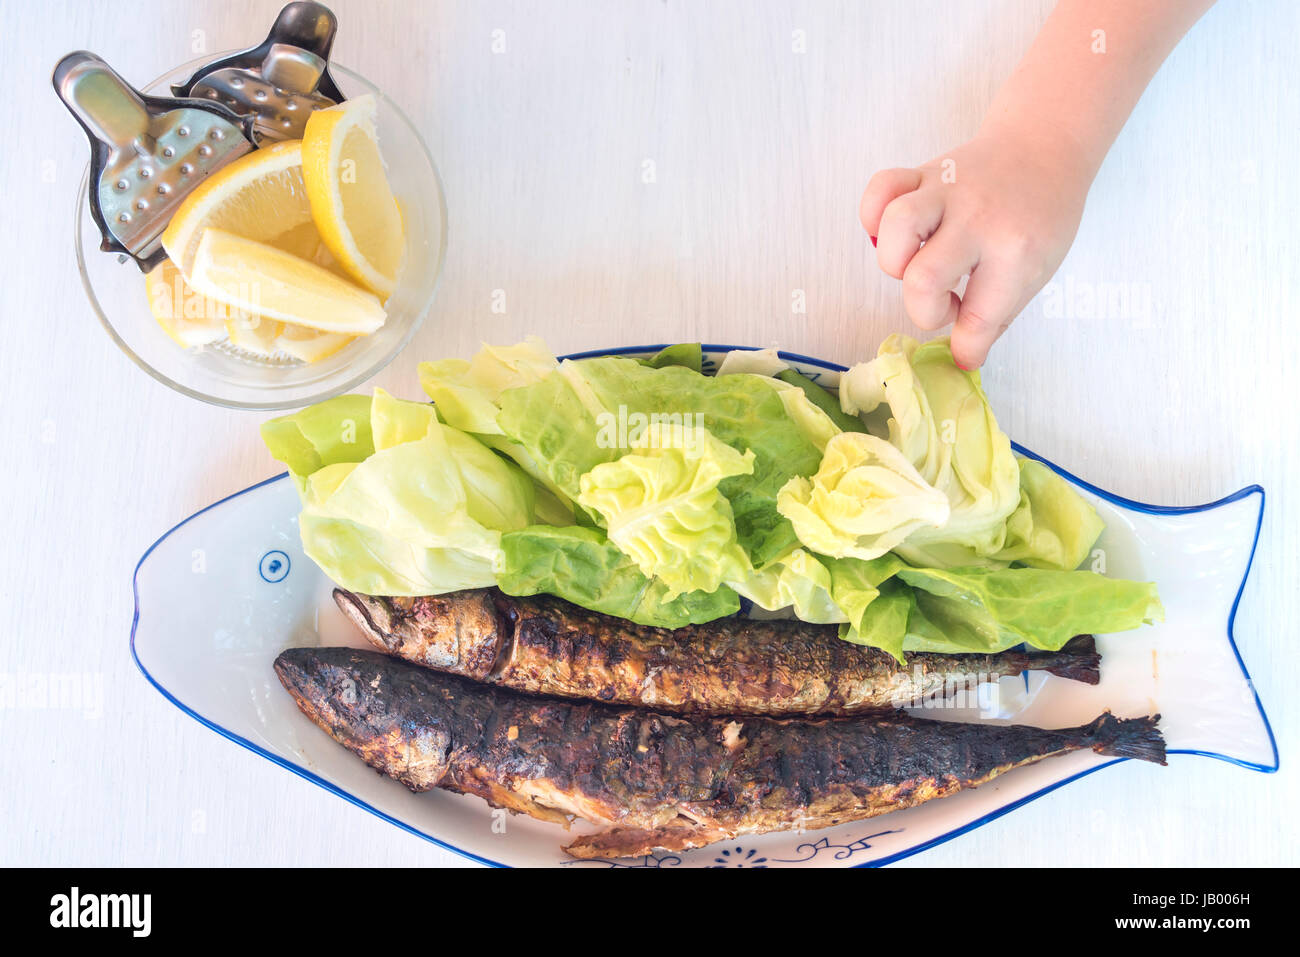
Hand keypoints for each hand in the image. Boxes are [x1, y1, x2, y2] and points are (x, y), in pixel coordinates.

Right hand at [859, 125, 1090, 367]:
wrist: (1044, 147)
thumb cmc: (1041, 215)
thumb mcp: (1038, 271)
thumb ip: (997, 314)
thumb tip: (962, 355)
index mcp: (1015, 250)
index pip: (979, 317)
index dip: (967, 346)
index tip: (966, 349)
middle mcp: (977, 219)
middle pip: (922, 278)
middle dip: (924, 309)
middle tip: (946, 301)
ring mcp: (946, 191)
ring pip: (895, 226)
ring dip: (895, 263)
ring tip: (915, 266)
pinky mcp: (922, 173)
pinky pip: (880, 188)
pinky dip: (873, 216)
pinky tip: (891, 234)